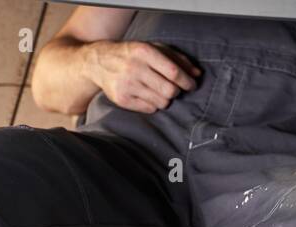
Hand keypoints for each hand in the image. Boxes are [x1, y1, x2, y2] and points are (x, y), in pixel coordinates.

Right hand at [85, 40, 200, 113]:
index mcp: (144, 52)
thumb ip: (177, 59)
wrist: (98, 62)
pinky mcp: (122, 99)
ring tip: (156, 90)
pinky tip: (145, 94)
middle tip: (173, 88)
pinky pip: (150, 109)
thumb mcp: (153, 48)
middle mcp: (134, 68)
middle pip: (170, 91)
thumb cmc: (133, 55)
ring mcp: (127, 85)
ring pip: (162, 102)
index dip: (187, 81)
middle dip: (176, 92)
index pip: (173, 72)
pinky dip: (152, 104)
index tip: (192, 85)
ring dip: (164, 99)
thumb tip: (197, 74)